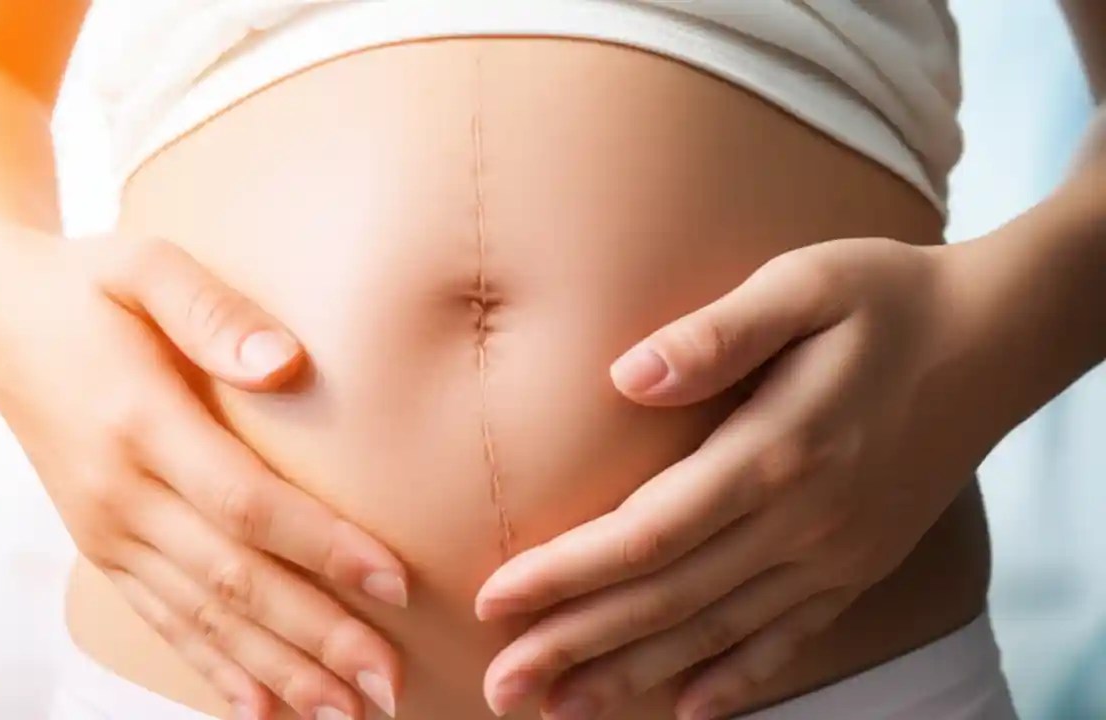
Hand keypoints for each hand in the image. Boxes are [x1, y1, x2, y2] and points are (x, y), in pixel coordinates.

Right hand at [0, 231, 403, 719]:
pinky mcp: (101, 548)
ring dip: (278, 671)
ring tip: (344, 714)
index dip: (323, 547)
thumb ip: (213, 311)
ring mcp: (106, 530)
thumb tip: (286, 364)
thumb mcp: (145, 264)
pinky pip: (162, 622)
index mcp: (140, 422)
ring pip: (202, 618)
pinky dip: (214, 670)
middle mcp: (120, 493)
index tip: (394, 583)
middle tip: (388, 683)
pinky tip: (261, 711)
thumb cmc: (88, 286)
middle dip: (316, 637)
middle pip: (233, 580)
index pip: (247, 503)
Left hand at [473, 237, 975, 719]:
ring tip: (561, 710)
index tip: (495, 599)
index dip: (568, 572)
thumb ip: (717, 334)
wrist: (993, 339)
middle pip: (670, 600)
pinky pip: (788, 640)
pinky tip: (686, 710)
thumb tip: (627, 378)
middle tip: (502, 685)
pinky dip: (734, 679)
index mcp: (777, 451)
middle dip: (577, 645)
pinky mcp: (858, 566)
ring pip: (717, 634)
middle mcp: (804, 521)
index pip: (649, 531)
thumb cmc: (884, 299)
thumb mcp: (804, 285)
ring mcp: (836, 555)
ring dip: (634, 676)